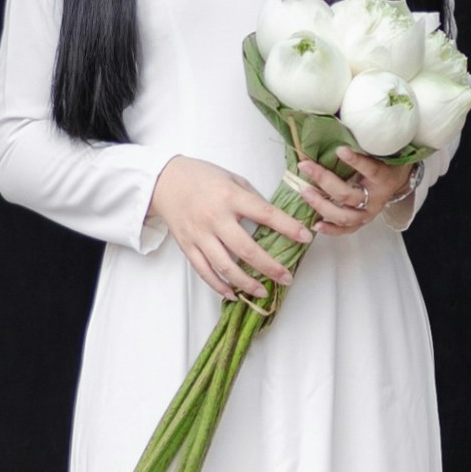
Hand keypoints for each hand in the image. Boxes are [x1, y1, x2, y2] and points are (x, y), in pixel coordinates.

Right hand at [148, 155, 315, 302]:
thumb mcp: (233, 179)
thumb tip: (275, 221)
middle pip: (246, 249)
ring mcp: (199, 235)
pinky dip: (219, 285)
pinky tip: (233, 293)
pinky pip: (204, 271)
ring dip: (246, 283)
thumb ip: (252, 199)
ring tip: (263, 291)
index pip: (265, 214)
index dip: (288, 227)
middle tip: (287, 277)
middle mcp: (215, 218)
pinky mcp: (187, 246)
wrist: (165, 180)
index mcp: (230, 197)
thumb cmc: (203, 177)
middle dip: (270, 267)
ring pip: (225, 266)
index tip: (305, 237)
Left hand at [286, 143, 415, 237]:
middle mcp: (376, 197)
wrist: (400, 180)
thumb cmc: (386, 160)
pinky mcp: (363, 222)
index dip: (355, 161)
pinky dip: (331, 230)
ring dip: (321, 205)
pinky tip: (316, 225)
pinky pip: (346, 230)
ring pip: (344, 216)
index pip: (370, 169)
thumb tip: (335, 120)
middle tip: (305, 166)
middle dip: (324, 180)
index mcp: (383, 176)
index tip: (339, 149)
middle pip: (348, 194)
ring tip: (305, 192)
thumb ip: (361, 141)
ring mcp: (369, 212)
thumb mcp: (379, 149)